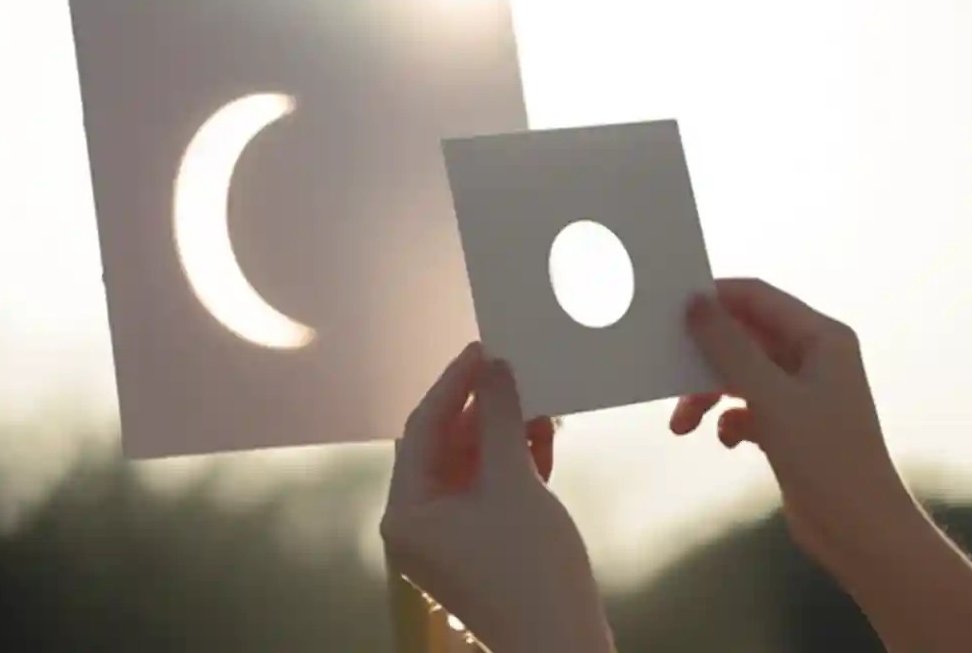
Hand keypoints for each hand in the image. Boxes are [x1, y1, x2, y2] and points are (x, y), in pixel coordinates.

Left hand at [381, 343, 611, 652]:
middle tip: (514, 370)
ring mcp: (449, 538)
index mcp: (407, 512)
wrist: (564, 648)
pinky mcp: (481, 546)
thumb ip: (499, 422)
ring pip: (471, 465)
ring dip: (504, 433)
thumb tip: (495, 372)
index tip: (482, 349)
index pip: (421, 429)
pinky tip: (544, 440)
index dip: (453, 384)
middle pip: (444, 446)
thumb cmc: (531, 570)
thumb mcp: (513, 485)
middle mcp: (418, 524)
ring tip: (539, 404)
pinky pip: (489, 490)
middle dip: (483, 409)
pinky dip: (514, 463)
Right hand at [671, 278, 971, 652]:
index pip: (758, 297)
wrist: (860, 530)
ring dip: (708, 396)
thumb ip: (730, 347)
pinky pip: (747, 407)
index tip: (668, 308)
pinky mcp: (792, 425)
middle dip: (705, 358)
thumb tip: (696, 303)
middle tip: (667, 372)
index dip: (715, 297)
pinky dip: (730, 421)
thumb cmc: (825, 457)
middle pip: (744, 338)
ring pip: (740, 376)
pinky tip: (727, 441)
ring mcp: (803, 393)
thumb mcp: (770, 397)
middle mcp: (814, 358)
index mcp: (822, 338)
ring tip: (681, 424)